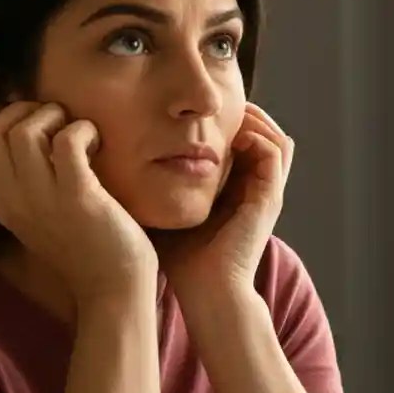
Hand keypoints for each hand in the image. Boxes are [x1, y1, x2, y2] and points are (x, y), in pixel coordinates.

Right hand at [0, 102, 156, 303]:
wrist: (115, 290)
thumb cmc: (90, 251)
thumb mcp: (44, 217)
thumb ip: (31, 184)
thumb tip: (32, 134)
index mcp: (4, 205)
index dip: (6, 120)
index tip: (39, 122)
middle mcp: (16, 201)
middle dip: (26, 112)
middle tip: (59, 122)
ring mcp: (45, 199)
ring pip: (25, 132)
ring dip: (55, 118)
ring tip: (80, 132)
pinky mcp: (79, 196)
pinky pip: (67, 142)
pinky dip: (82, 131)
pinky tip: (97, 142)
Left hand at [154, 103, 293, 295]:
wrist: (206, 293)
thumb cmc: (181, 260)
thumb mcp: (164, 210)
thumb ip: (155, 185)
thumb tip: (117, 159)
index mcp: (237, 193)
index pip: (242, 145)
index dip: (225, 122)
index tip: (195, 109)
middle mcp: (257, 191)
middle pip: (265, 135)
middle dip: (244, 112)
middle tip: (213, 99)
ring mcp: (267, 194)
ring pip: (276, 138)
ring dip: (255, 118)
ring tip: (227, 107)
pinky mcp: (269, 199)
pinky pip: (274, 152)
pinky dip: (257, 134)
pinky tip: (230, 131)